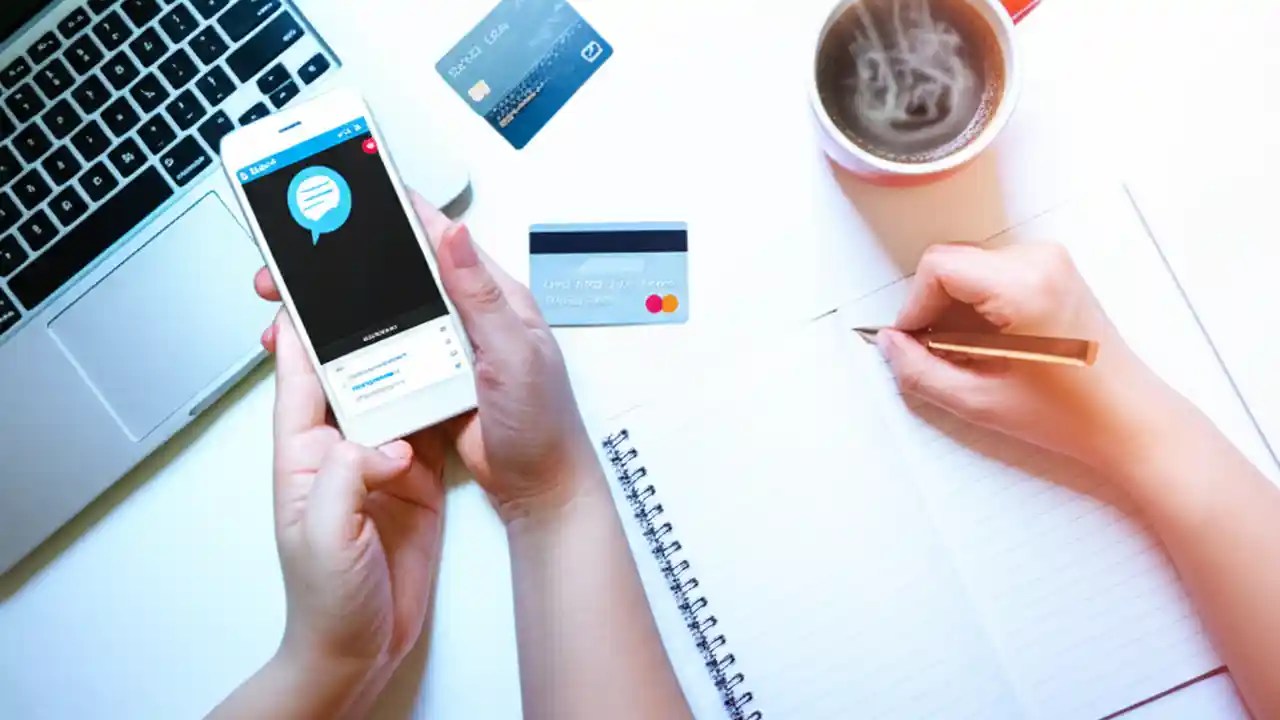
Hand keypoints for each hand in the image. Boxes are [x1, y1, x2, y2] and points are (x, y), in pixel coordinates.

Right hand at [256, 191, 598, 524]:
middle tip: (304, 260)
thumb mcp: (516, 353)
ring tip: (300, 307)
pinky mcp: (428, 383)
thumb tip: (455, 235)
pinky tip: (325, 352)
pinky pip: (385, 358)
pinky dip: (354, 352)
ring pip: (386, 317)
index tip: (357, 194)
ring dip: (345, 309)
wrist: (540, 487)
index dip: (400, 214)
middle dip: (352, 264)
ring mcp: (445, 351)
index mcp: (493, 298)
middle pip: (401, 277)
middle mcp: (467, 318)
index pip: (442, 240)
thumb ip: (482, 296)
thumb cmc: (545, 423)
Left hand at [265, 313, 445, 710]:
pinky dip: (439, 401)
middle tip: (383, 290)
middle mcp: (339, 452)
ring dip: (408, 363)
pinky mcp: (415, 480)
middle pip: (350, 376)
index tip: (308, 288)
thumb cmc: (323, 601)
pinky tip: (453, 378)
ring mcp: (378, 464)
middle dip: (361, 332)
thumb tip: (383, 441)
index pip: (297, 380)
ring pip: (393, 395)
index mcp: (302, 457)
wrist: (360, 649)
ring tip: (426, 321)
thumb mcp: (325, 534)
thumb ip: (347, 476)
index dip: (300, 332)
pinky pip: (426, 427)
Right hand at [879, 243, 1181, 476]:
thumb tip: (890, 344)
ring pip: (969, 266)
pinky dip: (977, 302)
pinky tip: (988, 342)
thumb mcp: (981, 402)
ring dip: (954, 305)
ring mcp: (1052, 261)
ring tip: (966, 352)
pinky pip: (993, 271)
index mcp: (1024, 287)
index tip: (911, 341)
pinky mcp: (1057, 270)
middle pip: (952, 262)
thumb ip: (920, 372)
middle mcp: (1040, 261)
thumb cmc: (1070, 416)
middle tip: (936, 352)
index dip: (913, 305)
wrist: (1131, 420)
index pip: (939, 267)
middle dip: (932, 306)